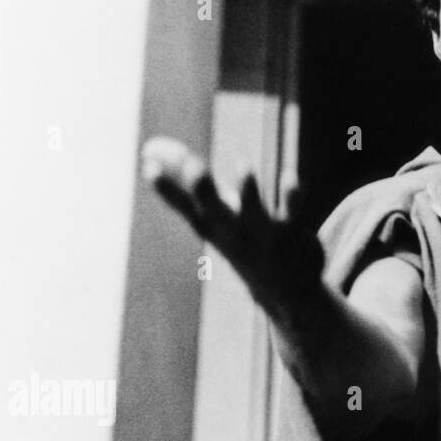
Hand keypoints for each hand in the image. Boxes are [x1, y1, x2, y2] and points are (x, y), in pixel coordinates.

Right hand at [140, 136, 324, 325]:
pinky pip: (293, 211)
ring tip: (243, 166)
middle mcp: (234, 233)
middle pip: (215, 211)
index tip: (148, 164)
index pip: (184, 207)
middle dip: (203, 189)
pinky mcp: (292, 232)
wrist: (285, 292)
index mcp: (212, 228)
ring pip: (254, 213)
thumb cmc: (237, 241)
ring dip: (248, 192)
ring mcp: (263, 235)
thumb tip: (148, 149)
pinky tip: (290, 175)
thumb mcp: (208, 215)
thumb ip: (181, 181)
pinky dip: (292, 194)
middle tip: (192, 165)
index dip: (166, 188)